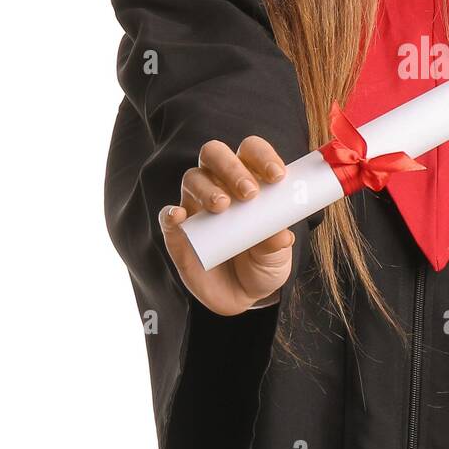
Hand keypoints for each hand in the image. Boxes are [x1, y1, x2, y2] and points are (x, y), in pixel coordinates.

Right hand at [158, 136, 295, 316]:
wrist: (241, 297)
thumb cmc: (262, 264)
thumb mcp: (277, 256)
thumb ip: (277, 244)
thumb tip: (281, 235)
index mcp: (248, 180)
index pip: (250, 151)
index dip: (263, 156)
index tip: (278, 176)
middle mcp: (218, 185)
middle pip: (215, 155)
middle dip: (232, 168)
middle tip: (250, 193)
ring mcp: (195, 207)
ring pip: (192, 178)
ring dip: (206, 188)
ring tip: (223, 207)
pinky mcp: (177, 234)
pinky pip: (166, 216)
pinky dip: (171, 213)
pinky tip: (180, 216)